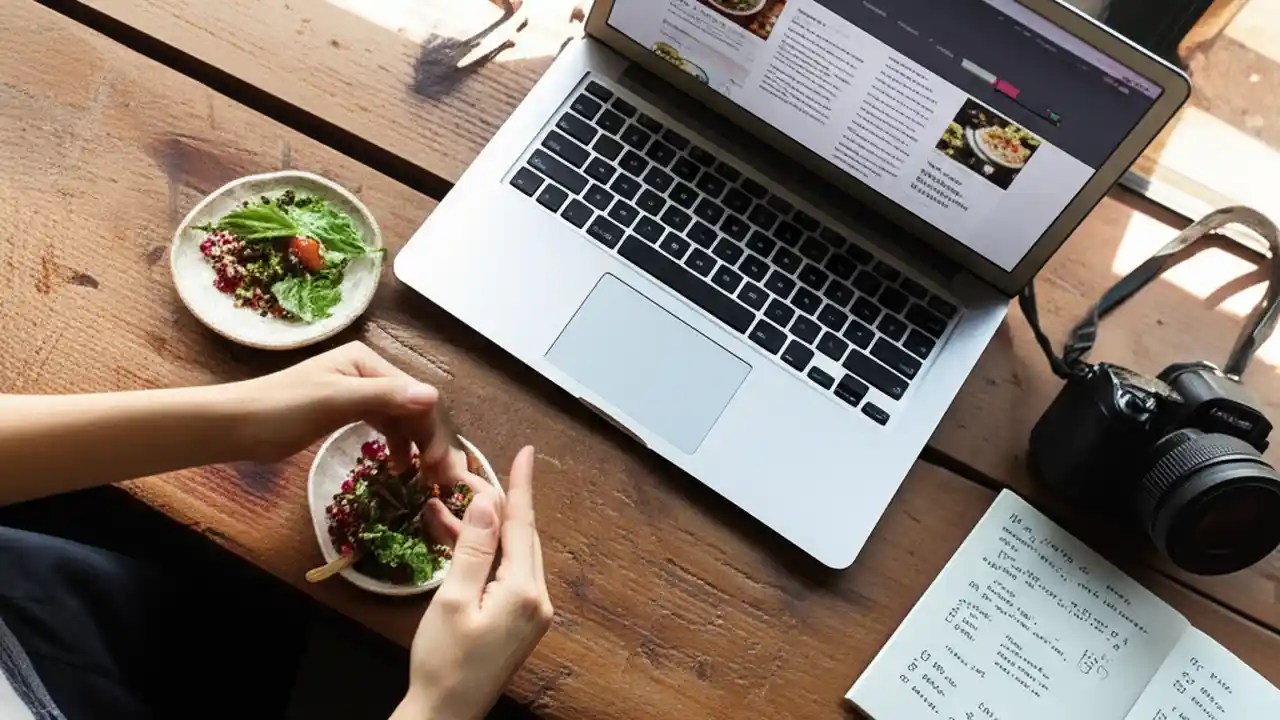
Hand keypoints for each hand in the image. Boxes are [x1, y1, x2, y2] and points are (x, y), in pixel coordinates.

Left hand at [233, 341, 458, 472]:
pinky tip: (400, 467)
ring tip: (425, 478)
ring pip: (404, 419)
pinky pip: (387, 427)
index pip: (418, 395)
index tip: (442, 468)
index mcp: (369, 362)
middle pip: (416, 407)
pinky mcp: (348, 412)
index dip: (436, 431)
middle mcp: (370, 373)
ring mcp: (360, 392)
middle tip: (443, 480)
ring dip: (419, 447)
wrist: (236, 424)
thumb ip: (384, 397)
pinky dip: (399, 447)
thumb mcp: (334, 401)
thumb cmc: (281, 409)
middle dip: (433, 442)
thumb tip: (433, 397)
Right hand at [394, 447, 553, 719]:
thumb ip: (473, 548)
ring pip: (509, 553)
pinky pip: (503, 573)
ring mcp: (530, 611)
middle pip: (519, 535)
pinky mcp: (518, 621)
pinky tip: (454, 539)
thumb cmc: (444, 663)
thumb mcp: (453, 599)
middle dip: (493, 503)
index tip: (525, 451)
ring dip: (480, 529)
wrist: (445, 716)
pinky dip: (481, 554)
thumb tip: (487, 501)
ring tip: (441, 507)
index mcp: (525, 591)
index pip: (523, 525)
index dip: (520, 486)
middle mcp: (537, 598)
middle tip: (465, 475)